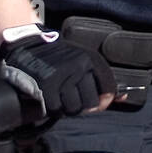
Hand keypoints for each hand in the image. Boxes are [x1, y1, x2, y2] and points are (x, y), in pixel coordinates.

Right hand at [0, 29, 116, 119]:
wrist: (28, 43)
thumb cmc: (58, 55)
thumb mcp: (82, 59)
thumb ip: (101, 79)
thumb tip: (123, 98)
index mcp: (90, 59)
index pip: (109, 88)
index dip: (105, 100)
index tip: (99, 101)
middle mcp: (79, 67)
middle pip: (91, 103)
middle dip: (83, 105)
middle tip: (73, 99)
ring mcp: (62, 76)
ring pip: (74, 108)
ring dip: (67, 108)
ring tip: (60, 99)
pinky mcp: (46, 86)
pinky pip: (56, 109)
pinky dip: (53, 109)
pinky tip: (49, 99)